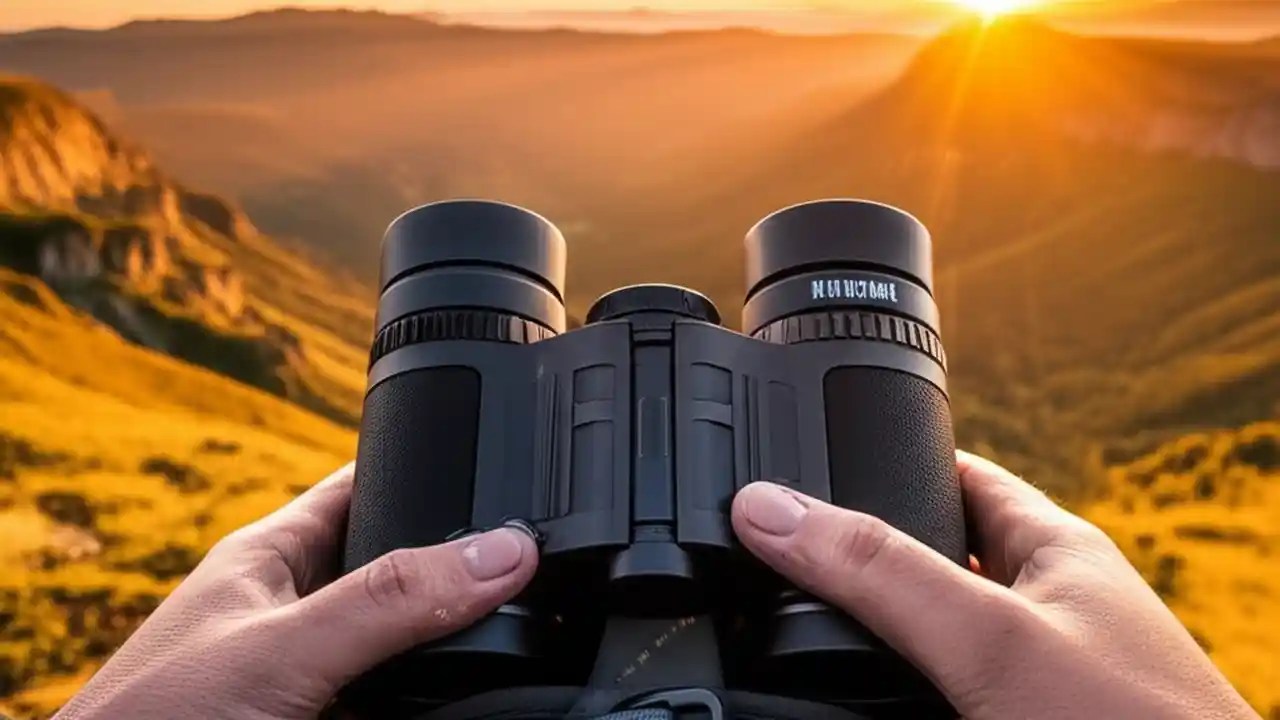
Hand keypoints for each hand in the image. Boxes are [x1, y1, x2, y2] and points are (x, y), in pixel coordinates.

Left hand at [53, 464, 538, 719]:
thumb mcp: (285, 646)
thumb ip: (391, 600)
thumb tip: (500, 551)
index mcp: (273, 557)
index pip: (366, 487)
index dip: (432, 470)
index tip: (507, 469)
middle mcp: (296, 614)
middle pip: (400, 573)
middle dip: (460, 571)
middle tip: (533, 569)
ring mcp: (307, 678)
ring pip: (405, 650)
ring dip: (453, 649)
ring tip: (520, 635)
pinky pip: (395, 705)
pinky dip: (436, 704)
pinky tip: (474, 700)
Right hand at [731, 450, 1257, 719]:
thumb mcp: (988, 638)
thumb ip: (880, 573)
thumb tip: (771, 510)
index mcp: (1053, 550)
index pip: (956, 475)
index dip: (883, 462)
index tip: (807, 458)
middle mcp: (1046, 612)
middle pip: (934, 563)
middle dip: (862, 562)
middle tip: (785, 563)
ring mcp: (1038, 679)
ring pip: (933, 644)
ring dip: (874, 643)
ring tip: (804, 639)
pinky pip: (943, 700)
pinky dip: (896, 700)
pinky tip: (860, 707)